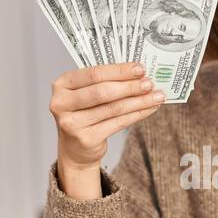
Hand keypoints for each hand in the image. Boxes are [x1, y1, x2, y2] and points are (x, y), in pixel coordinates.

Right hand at [50, 62, 165, 199]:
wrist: (75, 148)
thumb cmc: (84, 113)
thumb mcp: (87, 93)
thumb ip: (106, 82)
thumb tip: (138, 74)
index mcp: (62, 84)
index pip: (93, 73)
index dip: (119, 71)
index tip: (140, 68)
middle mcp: (62, 103)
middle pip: (102, 91)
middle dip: (130, 86)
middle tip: (149, 83)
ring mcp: (72, 123)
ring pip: (113, 108)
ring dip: (138, 101)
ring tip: (156, 96)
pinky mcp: (85, 139)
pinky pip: (117, 123)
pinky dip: (136, 114)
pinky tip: (149, 109)